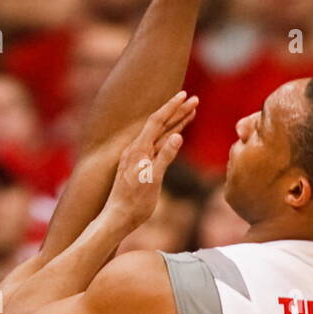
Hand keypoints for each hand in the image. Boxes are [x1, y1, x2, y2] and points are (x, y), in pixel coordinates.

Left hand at [105, 90, 197, 231]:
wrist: (117, 218)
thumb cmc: (134, 203)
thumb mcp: (153, 180)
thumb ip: (165, 158)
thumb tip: (177, 136)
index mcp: (139, 150)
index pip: (157, 121)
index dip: (172, 107)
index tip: (185, 95)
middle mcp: (137, 150)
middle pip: (160, 124)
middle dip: (178, 111)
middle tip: (195, 100)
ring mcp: (138, 157)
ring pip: (160, 135)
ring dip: (175, 123)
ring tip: (190, 113)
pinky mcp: (139, 166)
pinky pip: (156, 146)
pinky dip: (168, 138)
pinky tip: (174, 135)